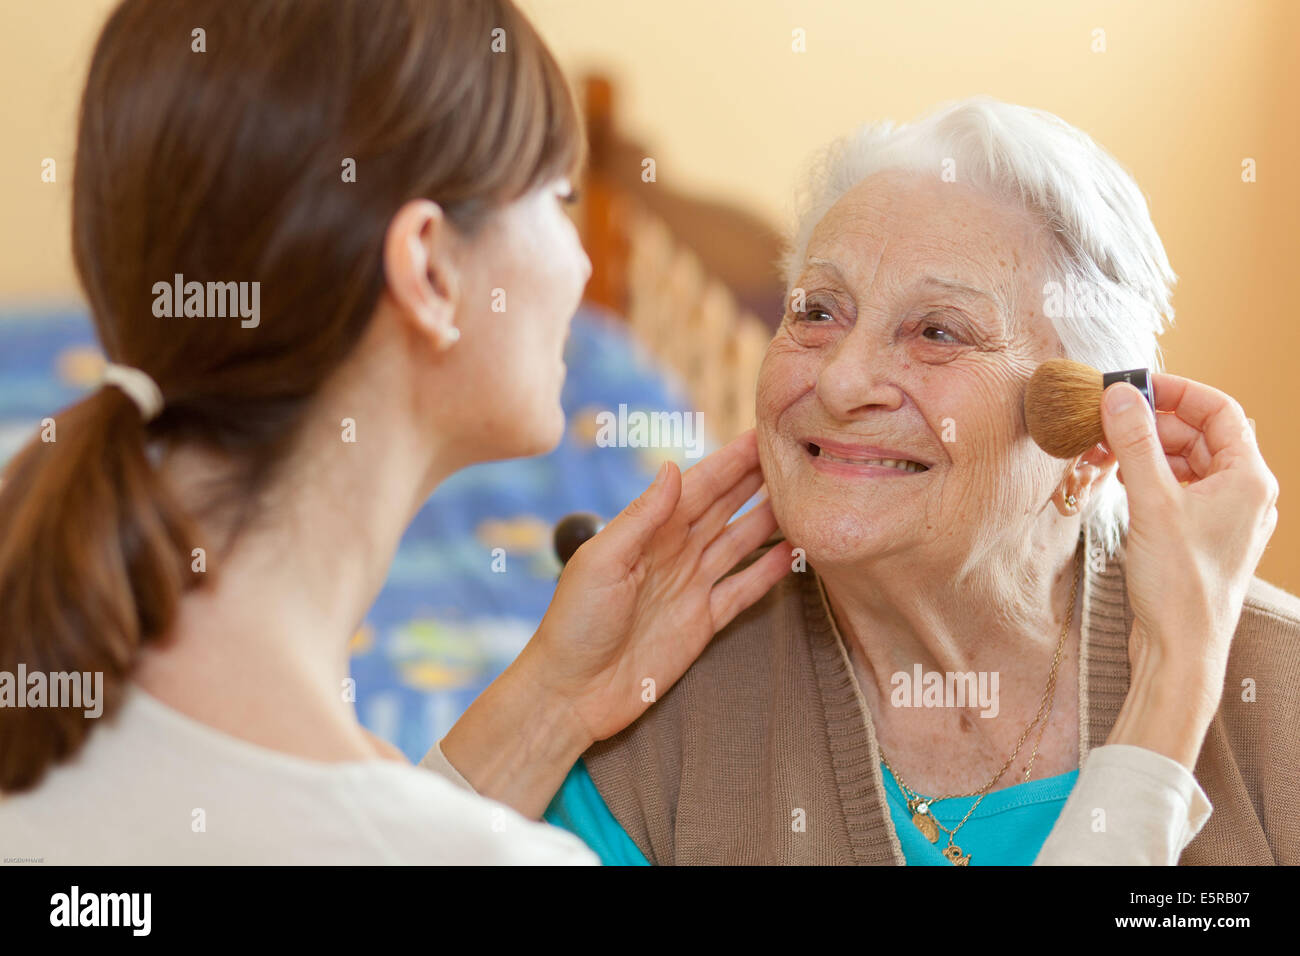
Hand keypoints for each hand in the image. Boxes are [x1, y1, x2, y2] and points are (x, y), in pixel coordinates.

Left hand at [519, 428, 793, 743]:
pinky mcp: (704, 623)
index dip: (730, 461)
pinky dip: (768, 572)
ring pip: (740, 543)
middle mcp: (674, 553)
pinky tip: (793, 551)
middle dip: (756, 479)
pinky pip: (743, 590)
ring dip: (769, 518)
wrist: (572, 693)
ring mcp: (692, 586)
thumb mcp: (601, 561)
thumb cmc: (573, 624)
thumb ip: (641, 517)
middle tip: (796, 452)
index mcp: (647, 533)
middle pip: (724, 507)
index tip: (761, 434)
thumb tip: (672, 468)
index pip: (698, 487)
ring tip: (804, 494)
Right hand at [1098, 374, 1277, 766]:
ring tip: (1104, 451)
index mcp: (1248, 478)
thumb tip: (1119, 395)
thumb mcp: (1151, 503)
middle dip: (1152, 424)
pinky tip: (1119, 479)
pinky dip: (1149, 477)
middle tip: (1106, 421)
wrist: (1181, 650)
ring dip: (1146, 451)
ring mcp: (1225, 516)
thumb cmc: (1179, 584)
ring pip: (1186, 462)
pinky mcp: (1202, 535)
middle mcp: (1245, 493)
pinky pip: (1178, 489)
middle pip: (1200, 434)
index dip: (1176, 392)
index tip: (1134, 387)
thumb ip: (1134, 443)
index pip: (1220, 410)